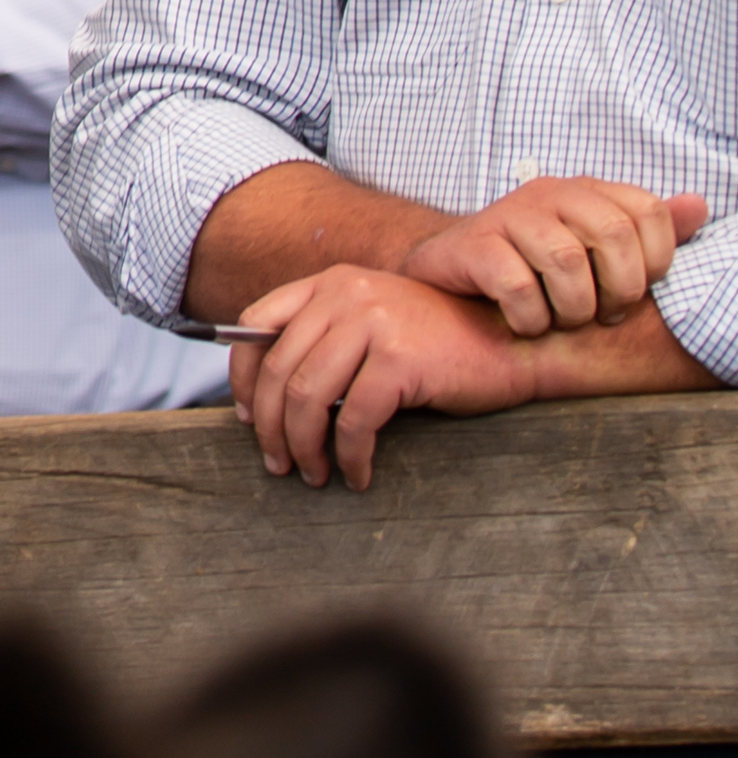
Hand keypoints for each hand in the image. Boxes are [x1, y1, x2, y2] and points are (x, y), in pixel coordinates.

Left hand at [225, 265, 537, 490]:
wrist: (514, 344)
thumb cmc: (442, 344)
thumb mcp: (375, 323)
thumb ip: (327, 338)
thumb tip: (263, 395)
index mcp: (333, 282)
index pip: (257, 325)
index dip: (243, 377)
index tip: (246, 416)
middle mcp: (347, 294)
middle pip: (278, 370)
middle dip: (270, 427)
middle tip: (277, 464)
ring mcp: (374, 323)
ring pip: (307, 398)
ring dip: (303, 447)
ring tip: (312, 475)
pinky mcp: (400, 359)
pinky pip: (354, 421)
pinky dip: (349, 457)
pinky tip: (358, 475)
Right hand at [398, 177, 706, 335]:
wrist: (449, 271)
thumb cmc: (532, 266)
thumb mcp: (592, 246)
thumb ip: (646, 230)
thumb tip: (698, 206)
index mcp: (584, 191)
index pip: (647, 212)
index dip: (654, 261)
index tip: (632, 291)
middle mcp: (548, 193)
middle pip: (611, 234)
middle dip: (617, 290)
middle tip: (600, 316)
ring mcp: (507, 215)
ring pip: (565, 262)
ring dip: (572, 309)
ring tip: (561, 320)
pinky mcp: (473, 245)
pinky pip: (516, 286)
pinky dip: (529, 318)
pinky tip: (524, 322)